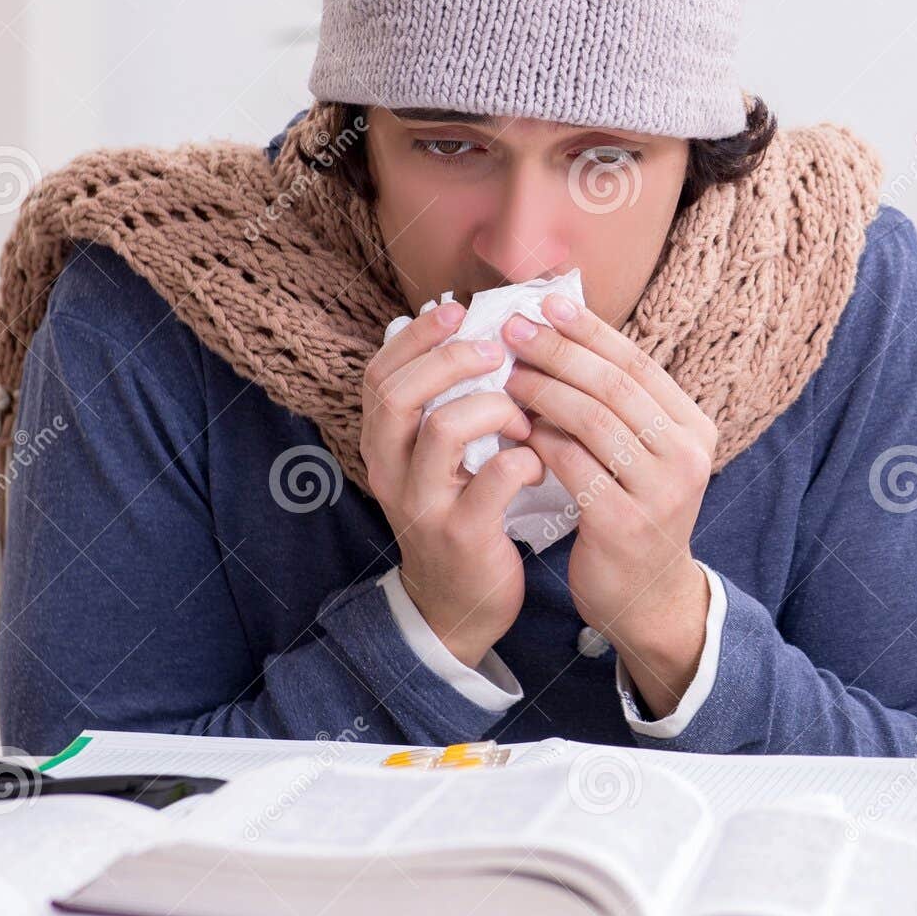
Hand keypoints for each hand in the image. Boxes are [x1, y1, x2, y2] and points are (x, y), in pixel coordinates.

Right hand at [361, 301, 545, 668]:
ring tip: (521, 417)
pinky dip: (524, 459)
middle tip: (496, 352)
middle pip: (400, 395)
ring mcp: (423, 504)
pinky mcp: (462, 534)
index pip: (378, 375)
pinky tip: (537, 463)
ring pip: (443, 429)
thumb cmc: (460, 513)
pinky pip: (494, 478)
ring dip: (493, 407)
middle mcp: (390, 471)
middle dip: (451, 360)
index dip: (415, 337)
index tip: (456, 310)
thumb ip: (446, 406)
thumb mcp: (438, 461)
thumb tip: (478, 335)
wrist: (456, 605)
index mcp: (383, 445)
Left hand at [502, 296, 717, 716]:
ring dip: (542, 392)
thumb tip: (559, 331)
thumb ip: (614, 403)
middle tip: (513, 331)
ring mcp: (660, 491)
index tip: (545, 304)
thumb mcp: (640, 452)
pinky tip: (514, 427)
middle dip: (558, 352)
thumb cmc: (631, 510)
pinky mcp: (624, 523)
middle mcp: (686, 455)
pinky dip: (539, 440)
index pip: (636, 363)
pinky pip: (572, 465)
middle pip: (613, 386)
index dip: (588, 330)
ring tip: (507, 376)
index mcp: (694, 427)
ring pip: (592, 421)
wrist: (646, 596)